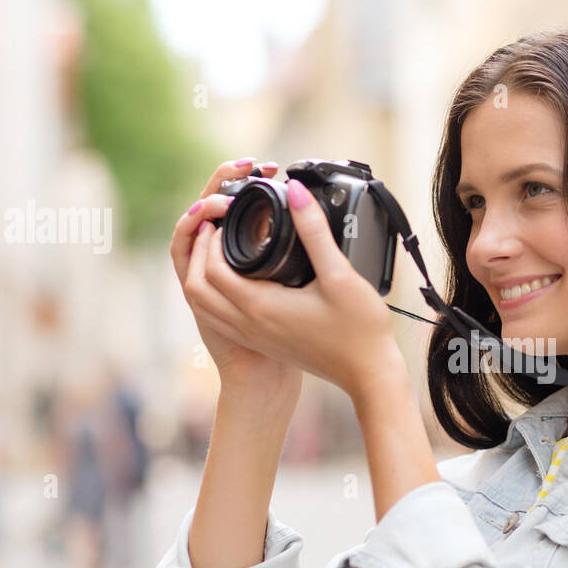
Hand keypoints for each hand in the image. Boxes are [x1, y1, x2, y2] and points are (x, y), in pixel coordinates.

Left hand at [188, 173, 401, 401]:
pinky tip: (235, 280)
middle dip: (199, 253)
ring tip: (218, 250)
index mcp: (261, 307)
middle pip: (199, 287)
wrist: (369, 375)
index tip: (222, 216)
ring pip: (206, 306)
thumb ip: (314, 231)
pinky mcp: (263, 342)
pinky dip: (214, 295)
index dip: (210, 239)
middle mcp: (250, 324)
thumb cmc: (359, 331)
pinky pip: (221, 318)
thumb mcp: (340, 275)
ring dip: (202, 276)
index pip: (212, 269)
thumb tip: (295, 192)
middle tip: (215, 228)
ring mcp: (254, 337)